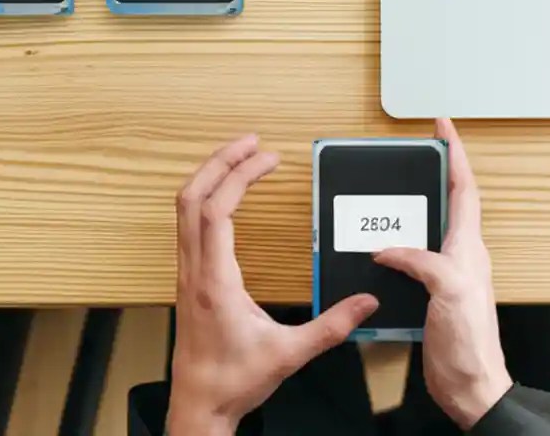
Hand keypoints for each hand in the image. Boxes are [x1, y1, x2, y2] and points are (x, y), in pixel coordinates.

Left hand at [167, 135, 379, 435]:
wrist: (199, 406)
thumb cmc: (233, 382)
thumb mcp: (290, 354)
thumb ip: (331, 327)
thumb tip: (365, 302)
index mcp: (216, 282)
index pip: (217, 212)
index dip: (241, 176)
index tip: (267, 158)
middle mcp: (195, 271)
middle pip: (192, 197)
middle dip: (220, 161)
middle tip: (252, 142)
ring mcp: (187, 274)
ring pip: (183, 208)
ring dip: (209, 176)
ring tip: (239, 157)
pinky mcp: (189, 280)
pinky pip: (187, 224)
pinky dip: (205, 198)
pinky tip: (226, 196)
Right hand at [375, 119, 511, 429]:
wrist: (469, 386)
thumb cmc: (471, 343)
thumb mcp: (449, 291)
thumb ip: (421, 262)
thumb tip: (390, 250)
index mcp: (468, 248)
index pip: (464, 188)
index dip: (454, 154)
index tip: (442, 126)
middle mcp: (460, 256)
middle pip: (448, 202)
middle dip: (436, 172)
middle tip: (417, 151)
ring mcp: (446, 276)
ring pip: (429, 229)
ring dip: (413, 209)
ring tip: (393, 194)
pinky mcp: (430, 296)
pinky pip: (413, 261)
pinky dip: (396, 249)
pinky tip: (379, 252)